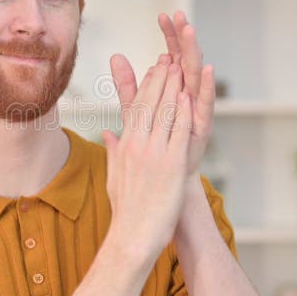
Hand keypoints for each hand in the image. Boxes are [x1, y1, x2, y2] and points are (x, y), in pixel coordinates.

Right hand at [101, 53, 194, 257]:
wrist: (133, 235)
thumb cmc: (126, 209)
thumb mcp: (114, 175)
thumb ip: (112, 150)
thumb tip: (107, 133)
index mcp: (125, 145)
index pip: (136, 107)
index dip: (147, 85)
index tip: (154, 69)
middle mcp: (137, 145)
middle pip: (150, 103)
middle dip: (161, 79)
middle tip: (169, 60)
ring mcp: (154, 153)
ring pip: (165, 112)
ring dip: (174, 87)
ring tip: (181, 69)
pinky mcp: (171, 164)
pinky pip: (178, 130)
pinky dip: (184, 111)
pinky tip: (189, 96)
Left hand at [110, 11, 215, 176]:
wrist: (165, 182)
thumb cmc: (154, 146)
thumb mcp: (136, 112)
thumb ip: (127, 86)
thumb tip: (115, 58)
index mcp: (173, 90)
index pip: (171, 56)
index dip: (168, 36)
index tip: (163, 15)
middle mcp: (187, 96)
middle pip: (185, 60)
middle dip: (182, 38)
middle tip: (180, 15)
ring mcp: (196, 110)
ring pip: (195, 76)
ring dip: (194, 53)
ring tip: (191, 31)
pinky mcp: (202, 125)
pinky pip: (205, 102)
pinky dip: (205, 85)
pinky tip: (207, 68)